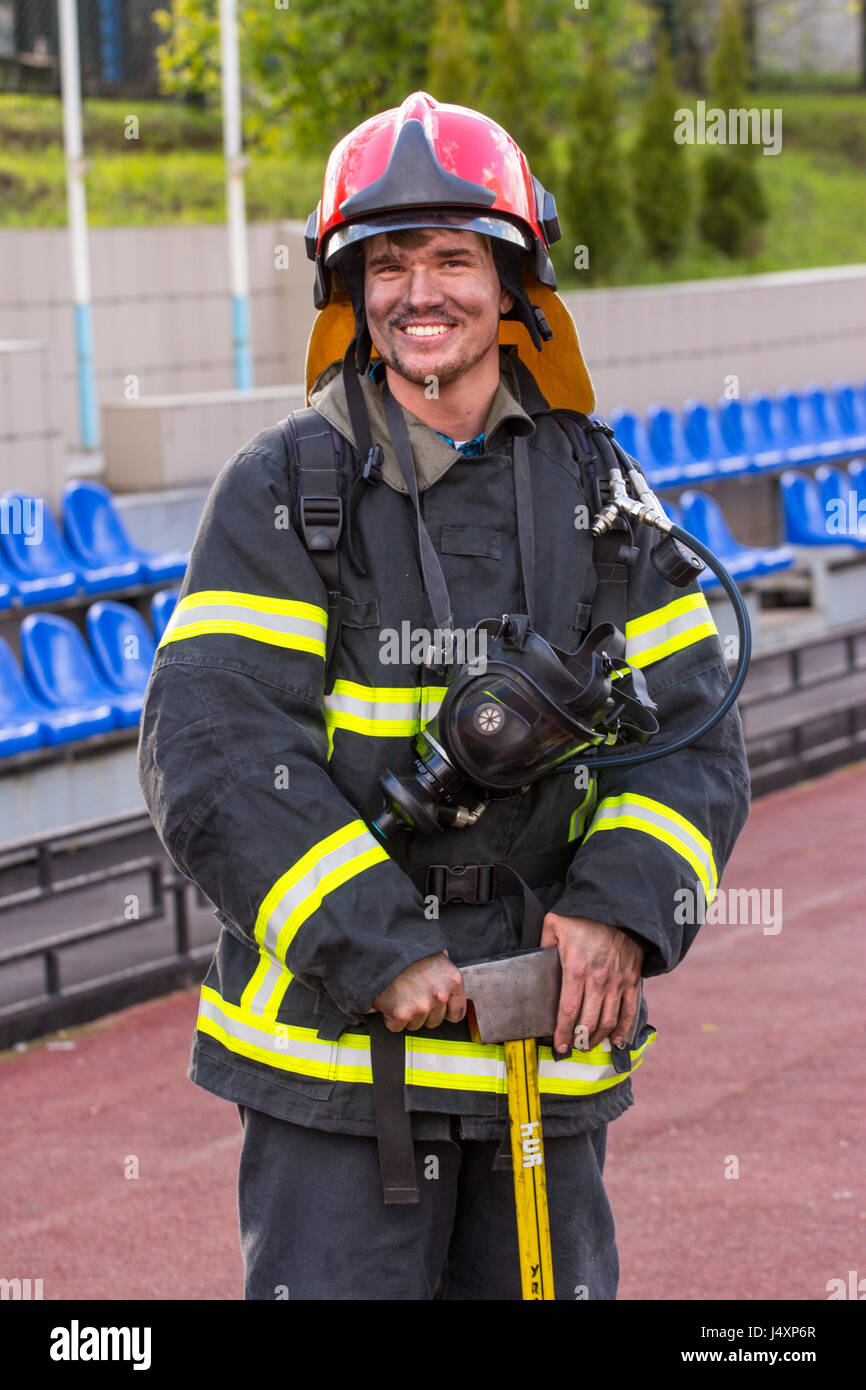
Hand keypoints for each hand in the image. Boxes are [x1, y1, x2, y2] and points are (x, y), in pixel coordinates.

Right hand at [373, 951, 465, 1032]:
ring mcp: (421, 1007)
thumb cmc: (408, 952)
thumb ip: (445, 977)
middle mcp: (440, 995)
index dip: (444, 1011)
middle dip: (423, 1012)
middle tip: (412, 995)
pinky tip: (390, 1001)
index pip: (456, 1013)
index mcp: (453, 980)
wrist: (381, 950)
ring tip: (400, 995)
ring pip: (416, 1025)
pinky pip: (397, 1027)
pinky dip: (390, 1017)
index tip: (435, 1007)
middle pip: (435, 1021)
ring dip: (407, 1015)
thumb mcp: (437, 957)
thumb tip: (448, 991)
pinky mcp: (401, 1015)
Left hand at [541, 912, 643, 1055]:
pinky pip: (629, 1011)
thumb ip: (543, 944)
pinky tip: (615, 1040)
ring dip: (597, 1038)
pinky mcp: (631, 980)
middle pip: (588, 1022)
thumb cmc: (585, 916)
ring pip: (608, 1021)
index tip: (558, 1045)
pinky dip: (622, 1029)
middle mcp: (598, 980)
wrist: (619, 907)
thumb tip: (535, 961)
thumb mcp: (555, 924)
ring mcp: (617, 982)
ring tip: (588, 1045)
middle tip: (572, 1047)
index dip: (562, 1032)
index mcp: (576, 969)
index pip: (568, 1011)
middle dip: (579, 1040)